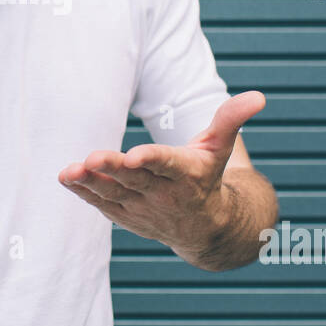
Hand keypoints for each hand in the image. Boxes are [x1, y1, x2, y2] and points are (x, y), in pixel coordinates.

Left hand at [58, 92, 265, 264]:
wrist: (204, 228)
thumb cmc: (208, 176)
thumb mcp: (220, 147)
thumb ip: (231, 119)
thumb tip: (259, 96)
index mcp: (187, 175)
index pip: (168, 165)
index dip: (152, 160)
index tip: (135, 155)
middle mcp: (164, 195)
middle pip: (135, 181)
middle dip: (113, 169)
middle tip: (92, 157)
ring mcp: (142, 208)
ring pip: (114, 195)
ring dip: (91, 182)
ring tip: (70, 170)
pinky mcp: (125, 216)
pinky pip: (102, 205)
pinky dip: (84, 193)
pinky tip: (66, 177)